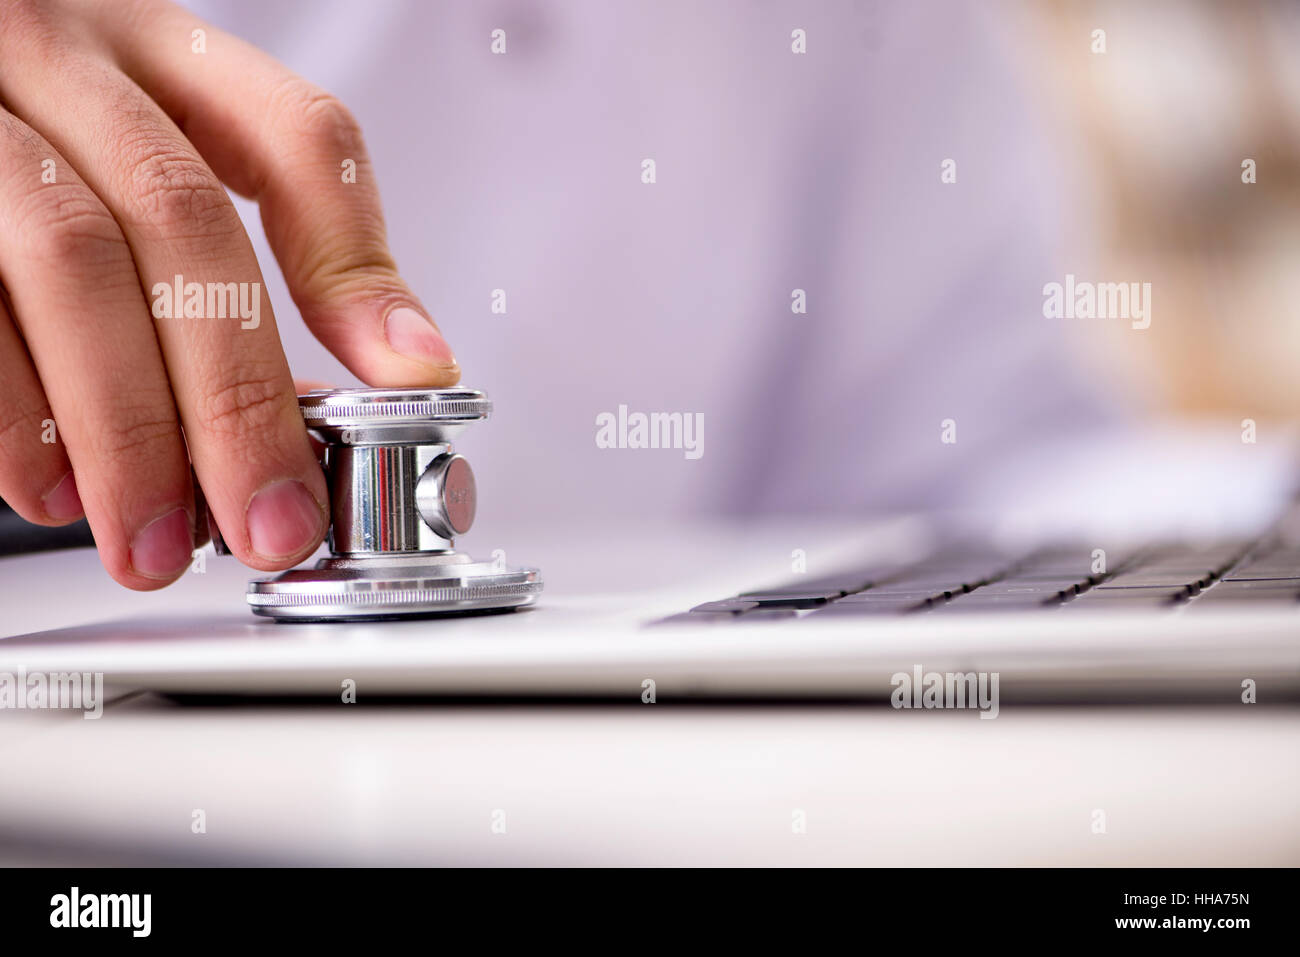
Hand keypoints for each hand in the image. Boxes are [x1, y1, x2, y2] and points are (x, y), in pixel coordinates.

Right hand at [0, 0, 458, 587]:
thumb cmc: (33, 141)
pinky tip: (56, 490)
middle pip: (186, 224)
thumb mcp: (143, 158)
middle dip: (238, 397)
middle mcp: (70, 61)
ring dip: (128, 428)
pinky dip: (16, 416)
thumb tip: (301, 418)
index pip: (296, 137)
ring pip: (72, 263)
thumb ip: (224, 267)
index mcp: (165, 55)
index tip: (412, 374)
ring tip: (160, 539)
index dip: (359, 266)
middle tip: (271, 521)